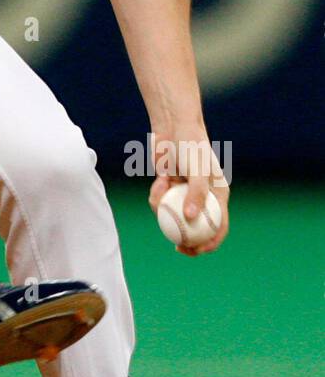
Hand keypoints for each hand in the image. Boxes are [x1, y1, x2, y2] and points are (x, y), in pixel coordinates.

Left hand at [148, 129, 229, 256]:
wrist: (172, 126)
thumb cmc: (191, 144)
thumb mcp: (197, 168)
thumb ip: (196, 193)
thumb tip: (191, 217)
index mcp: (218, 195)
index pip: (220, 226)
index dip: (211, 243)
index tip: (197, 250)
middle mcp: (203, 197)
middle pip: (197, 228)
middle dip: (188, 242)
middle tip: (177, 248)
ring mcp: (184, 193)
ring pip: (174, 216)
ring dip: (165, 209)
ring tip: (160, 190)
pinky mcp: (168, 188)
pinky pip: (161, 202)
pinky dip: (157, 195)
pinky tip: (158, 180)